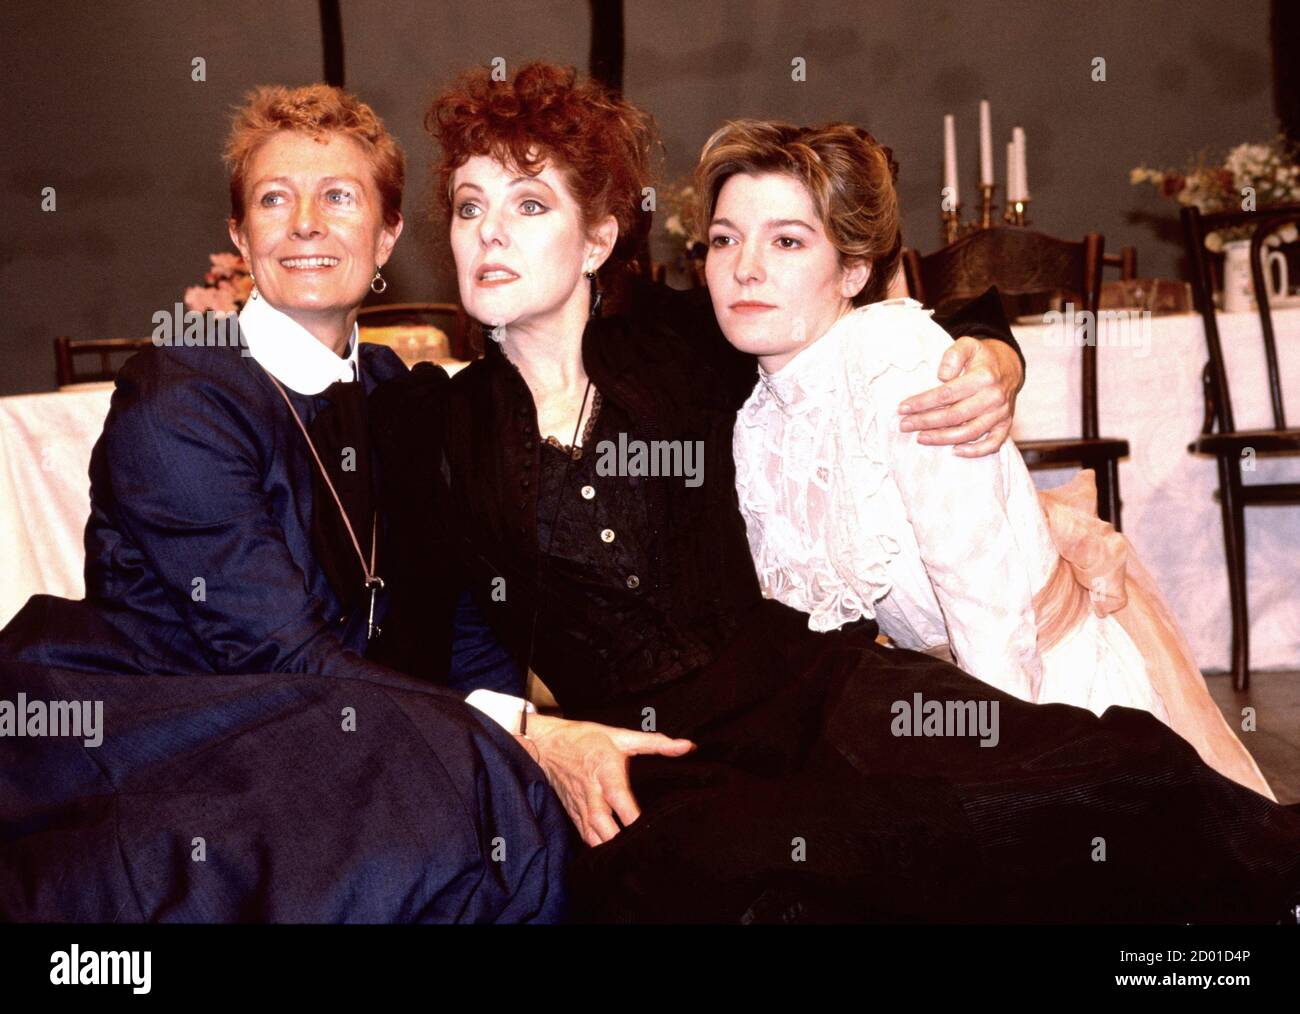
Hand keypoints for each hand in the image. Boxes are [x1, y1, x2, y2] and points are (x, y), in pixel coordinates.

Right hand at [523, 713, 695, 845]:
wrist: (547, 744)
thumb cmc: (586, 738)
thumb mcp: (620, 735)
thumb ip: (655, 743)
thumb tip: (687, 746)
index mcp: (605, 771)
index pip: (619, 798)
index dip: (632, 816)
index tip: (648, 827)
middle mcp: (591, 791)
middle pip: (602, 823)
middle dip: (618, 839)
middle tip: (641, 850)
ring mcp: (580, 804)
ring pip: (592, 833)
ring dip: (608, 847)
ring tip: (630, 858)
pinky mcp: (573, 812)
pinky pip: (584, 835)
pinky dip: (597, 846)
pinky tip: (612, 855)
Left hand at [897, 337, 1023, 456]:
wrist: (1009, 366)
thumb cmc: (982, 357)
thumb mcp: (968, 344)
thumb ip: (953, 355)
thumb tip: (942, 376)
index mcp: (983, 377)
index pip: (947, 394)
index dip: (923, 402)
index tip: (903, 408)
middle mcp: (994, 398)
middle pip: (955, 416)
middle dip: (926, 422)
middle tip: (905, 425)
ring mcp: (1001, 413)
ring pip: (969, 432)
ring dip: (943, 438)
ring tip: (920, 438)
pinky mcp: (1005, 424)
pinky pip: (993, 443)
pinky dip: (975, 451)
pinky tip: (955, 451)